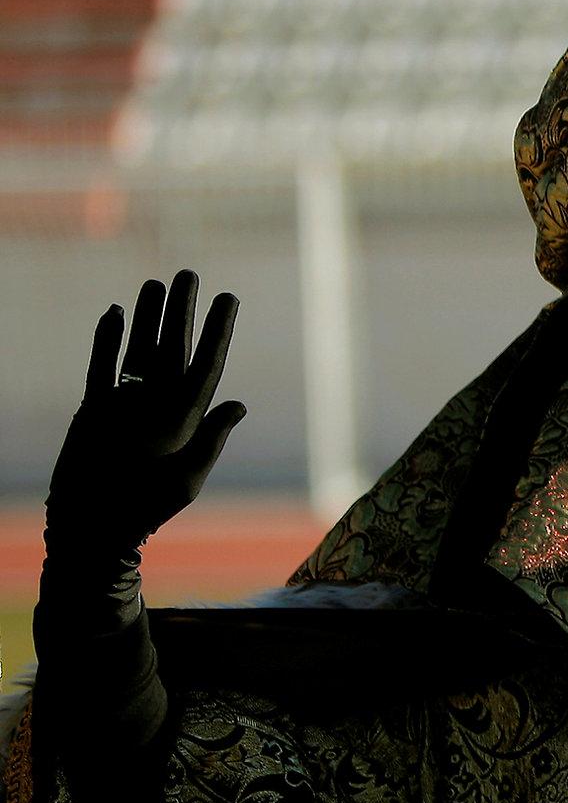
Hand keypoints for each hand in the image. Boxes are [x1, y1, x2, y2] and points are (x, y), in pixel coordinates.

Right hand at [44, 272, 244, 592]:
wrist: (93, 528)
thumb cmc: (143, 511)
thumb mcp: (185, 479)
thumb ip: (209, 440)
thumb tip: (239, 404)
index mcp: (187, 419)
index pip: (207, 365)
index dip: (218, 332)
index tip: (230, 299)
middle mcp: (159, 406)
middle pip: (174, 348)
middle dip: (182, 313)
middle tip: (190, 274)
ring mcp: (127, 405)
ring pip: (140, 350)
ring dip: (148, 319)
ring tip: (155, 283)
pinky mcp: (95, 409)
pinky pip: (103, 367)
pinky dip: (107, 341)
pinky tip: (116, 313)